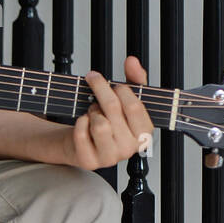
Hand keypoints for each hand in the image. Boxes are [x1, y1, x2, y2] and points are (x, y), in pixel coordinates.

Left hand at [69, 55, 153, 169]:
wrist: (80, 143)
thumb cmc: (106, 120)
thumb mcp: (124, 99)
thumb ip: (134, 79)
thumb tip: (132, 61)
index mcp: (143, 134)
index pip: (135, 106)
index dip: (121, 90)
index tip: (114, 84)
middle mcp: (130, 148)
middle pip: (113, 109)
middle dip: (101, 90)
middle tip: (93, 80)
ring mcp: (110, 157)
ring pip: (99, 123)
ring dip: (92, 111)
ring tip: (93, 112)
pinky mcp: (90, 161)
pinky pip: (81, 132)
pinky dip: (79, 122)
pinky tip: (84, 123)